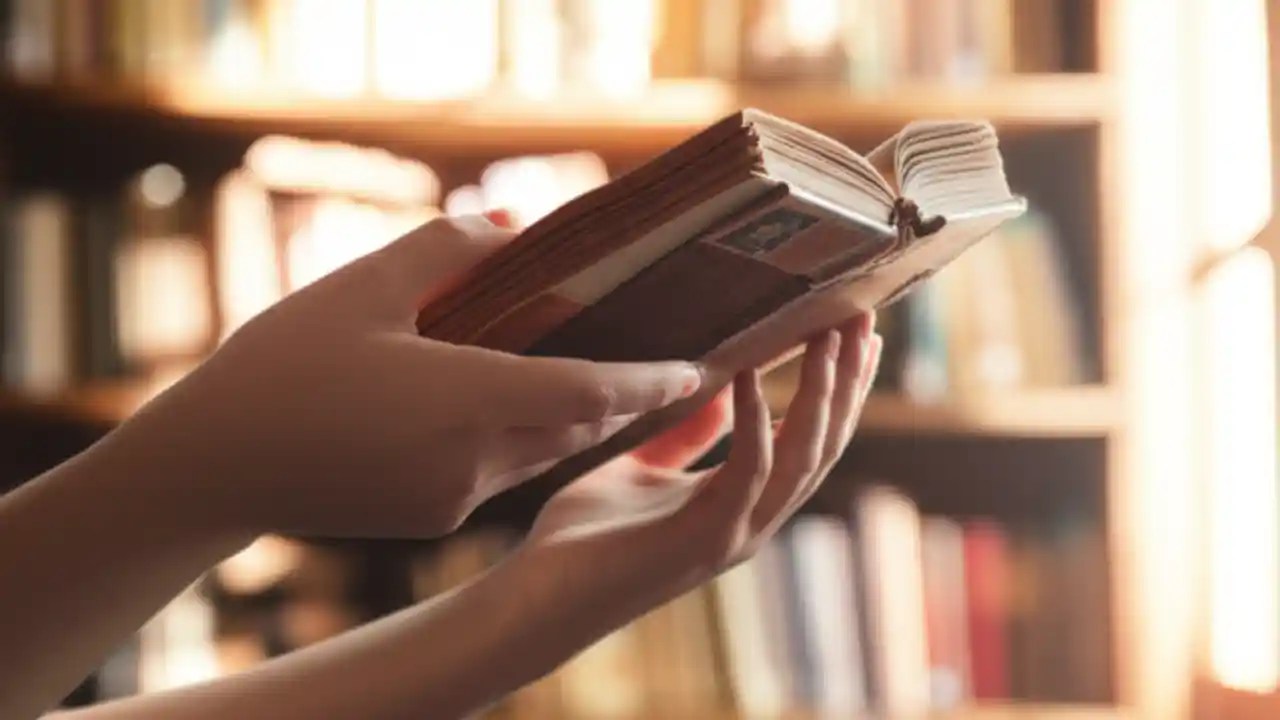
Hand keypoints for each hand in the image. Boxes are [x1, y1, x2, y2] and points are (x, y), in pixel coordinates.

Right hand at [99, 215, 701, 538]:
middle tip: (659, 356)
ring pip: (541, 452)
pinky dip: (519, 438)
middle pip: (576, 425)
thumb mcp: (360, 285)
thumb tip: (510, 226)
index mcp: (464, 399)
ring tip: (593, 371)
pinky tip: (506, 402)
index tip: (700, 367)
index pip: (590, 393)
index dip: (652, 382)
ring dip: (569, 416)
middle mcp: (472, 458)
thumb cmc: (281, 366)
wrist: (213, 465)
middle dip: (620, 397)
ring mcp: (453, 497)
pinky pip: (500, 473)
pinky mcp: (432, 518)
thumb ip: (446, 250)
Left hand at [518, 314, 881, 640]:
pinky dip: (753, 420)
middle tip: (863, 320)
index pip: (811, 440)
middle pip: (824, 444)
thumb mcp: (643, 468)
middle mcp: (752, 519)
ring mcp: (734, 532)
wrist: (541, 597)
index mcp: (742, 503)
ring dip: (822, 395)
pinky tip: (750, 374)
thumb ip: (686, 437)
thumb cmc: (586, 536)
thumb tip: (720, 386)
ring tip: (830, 337)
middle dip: (847, 383)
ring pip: (802, 457)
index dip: (839, 390)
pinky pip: (746, 471)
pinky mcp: (704, 538)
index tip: (855, 334)